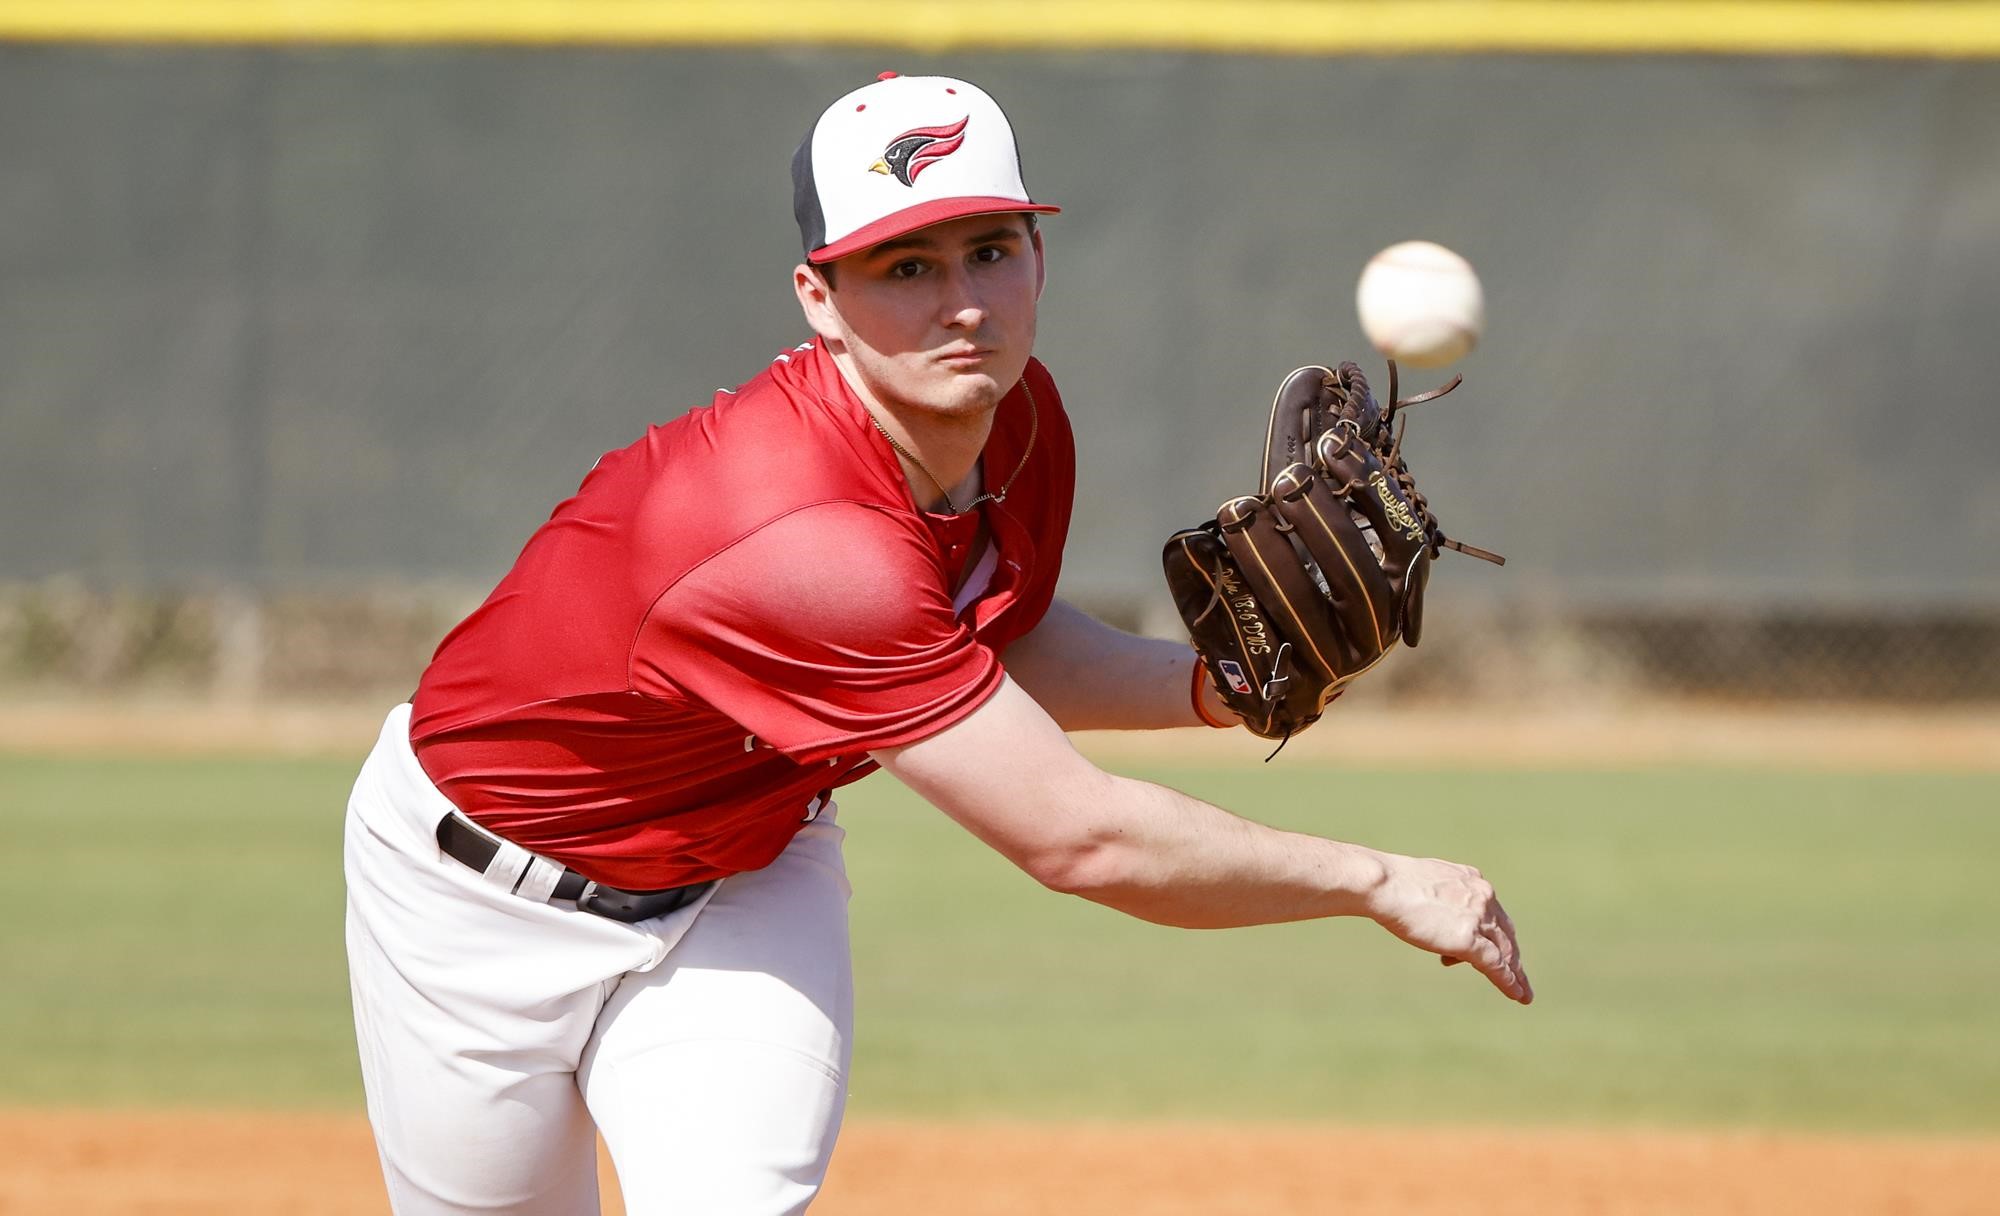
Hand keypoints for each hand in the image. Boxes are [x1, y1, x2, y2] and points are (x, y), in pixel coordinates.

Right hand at [1363, 851, 1532, 1004]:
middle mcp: (1483, 896)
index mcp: (1473, 880)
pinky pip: (1496, 966)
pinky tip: (1517, 995)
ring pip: (1505, 951)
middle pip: (1505, 933)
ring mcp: (1478, 918)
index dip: (1493, 934)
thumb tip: (1432, 910)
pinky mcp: (1469, 939)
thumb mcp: (1424, 883)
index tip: (1494, 950)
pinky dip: (1509, 982)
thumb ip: (1438, 896)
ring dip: (1516, 974)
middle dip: (1512, 956)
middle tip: (1518, 976)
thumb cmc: (1392, 882)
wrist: (1384, 884)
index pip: (1491, 912)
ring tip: (1522, 993)